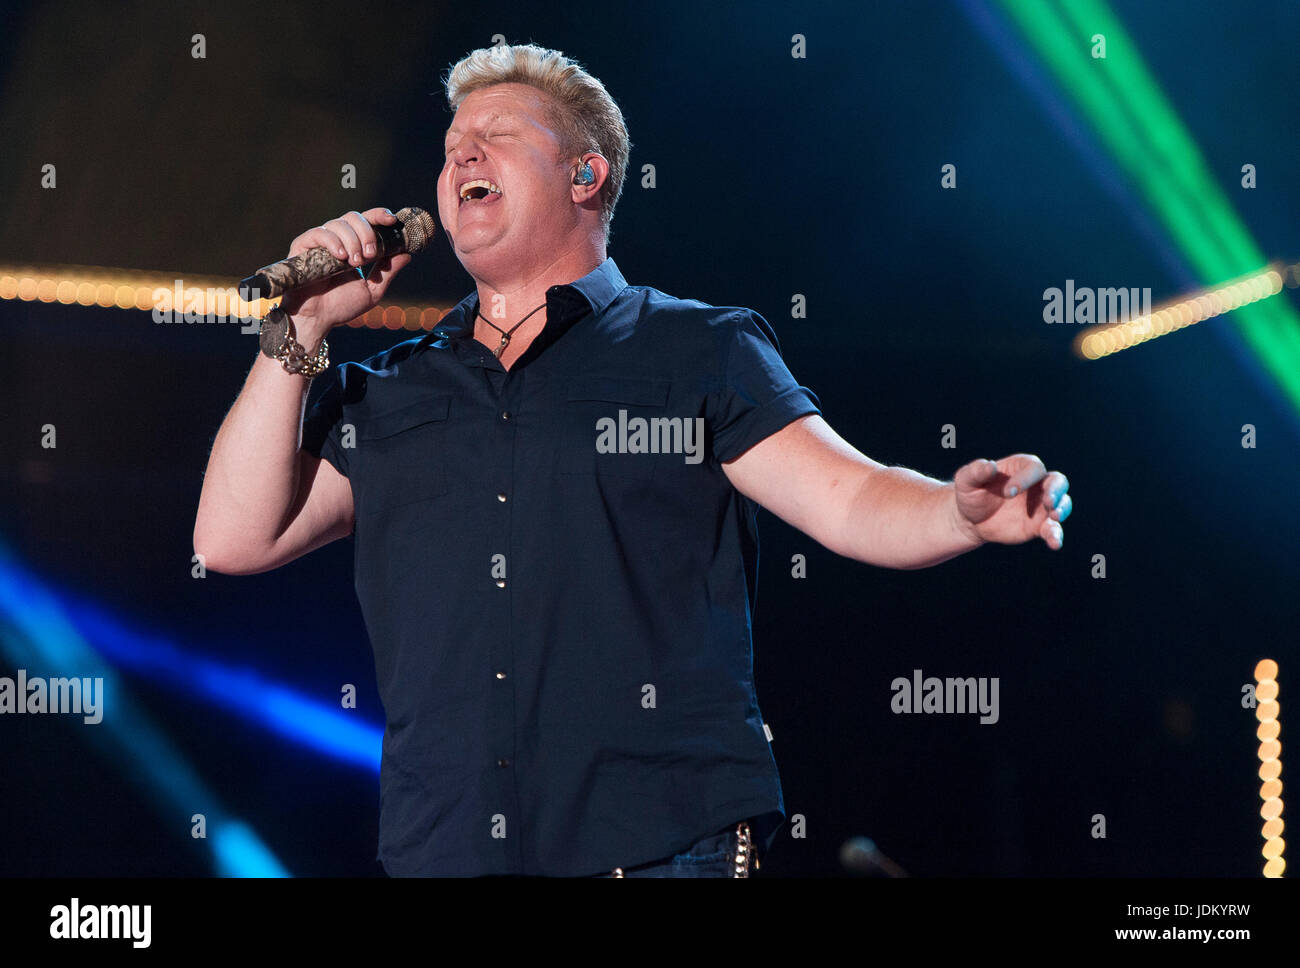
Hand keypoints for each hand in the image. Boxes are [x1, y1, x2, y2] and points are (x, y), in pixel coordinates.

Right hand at [278, 208, 412, 340]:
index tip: (392, 220)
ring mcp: (319, 241)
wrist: (318, 319)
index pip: (366, 221)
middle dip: (367, 233)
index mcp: (353, 245)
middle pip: (354, 217)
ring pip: (339, 224)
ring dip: (352, 241)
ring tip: (354, 262)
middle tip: (369, 256)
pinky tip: (341, 257)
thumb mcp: (372, 290)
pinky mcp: (302, 246)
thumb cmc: (341, 307)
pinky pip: (320, 233)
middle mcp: (336, 239)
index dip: (379, 215)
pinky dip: (333, 242)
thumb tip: (407, 254)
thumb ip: (387, 271)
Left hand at [952, 454, 1071, 549]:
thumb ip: (976, 471)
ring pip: (1062, 504)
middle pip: (1058, 481)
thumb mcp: (966, 480)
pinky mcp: (1039, 526)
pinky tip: (1054, 543)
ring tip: (1054, 516)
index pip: (1033, 468)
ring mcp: (1040, 506)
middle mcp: (1037, 484)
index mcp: (1021, 467)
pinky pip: (1052, 529)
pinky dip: (1056, 535)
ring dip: (1062, 509)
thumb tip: (989, 466)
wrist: (971, 518)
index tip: (1007, 493)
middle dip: (1056, 490)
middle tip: (1048, 501)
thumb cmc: (971, 492)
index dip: (1025, 479)